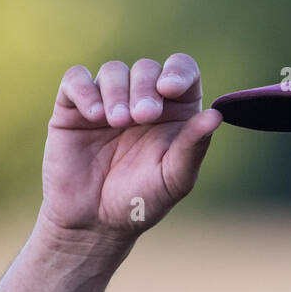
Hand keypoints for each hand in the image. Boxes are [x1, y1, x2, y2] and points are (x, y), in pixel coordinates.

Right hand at [39, 54, 222, 243]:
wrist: (93, 222)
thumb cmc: (141, 202)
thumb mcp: (173, 179)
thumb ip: (193, 147)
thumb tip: (216, 115)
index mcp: (175, 114)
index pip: (183, 72)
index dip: (178, 71)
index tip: (170, 89)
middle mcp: (143, 101)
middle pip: (147, 69)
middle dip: (145, 88)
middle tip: (141, 117)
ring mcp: (108, 102)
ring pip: (113, 70)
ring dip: (116, 92)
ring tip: (117, 121)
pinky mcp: (74, 107)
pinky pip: (76, 79)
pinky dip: (85, 90)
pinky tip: (94, 115)